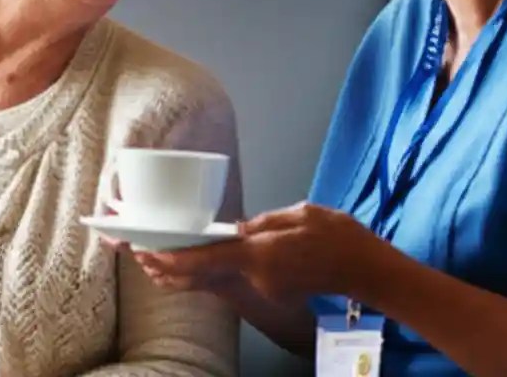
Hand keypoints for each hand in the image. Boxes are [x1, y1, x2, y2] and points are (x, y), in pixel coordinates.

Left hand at [132, 202, 390, 302]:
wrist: (368, 270)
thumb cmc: (339, 236)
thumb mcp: (299, 214)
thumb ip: (263, 222)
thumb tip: (237, 229)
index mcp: (260, 254)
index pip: (206, 258)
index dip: (172, 258)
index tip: (147, 253)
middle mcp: (256, 276)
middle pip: (201, 275)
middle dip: (167, 268)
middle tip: (138, 255)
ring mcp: (263, 288)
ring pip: (213, 281)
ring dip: (183, 273)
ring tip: (153, 261)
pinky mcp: (270, 292)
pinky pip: (230, 283)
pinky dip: (206, 276)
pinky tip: (189, 267)